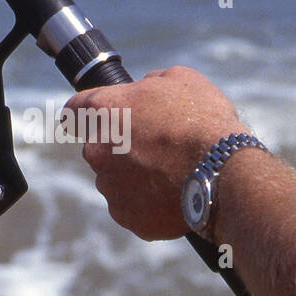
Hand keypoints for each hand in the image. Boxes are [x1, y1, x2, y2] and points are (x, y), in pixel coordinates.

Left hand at [64, 65, 248, 239]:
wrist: (222, 171)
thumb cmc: (202, 119)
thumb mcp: (180, 79)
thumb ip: (151, 83)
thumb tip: (146, 88)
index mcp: (104, 111)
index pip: (73, 110)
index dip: (85, 114)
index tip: (99, 119)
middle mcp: (97, 150)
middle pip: (98, 148)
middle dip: (119, 148)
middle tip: (155, 148)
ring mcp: (109, 186)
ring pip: (114, 180)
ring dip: (134, 177)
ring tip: (170, 174)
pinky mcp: (126, 216)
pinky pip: (132, 208)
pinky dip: (148, 204)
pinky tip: (173, 195)